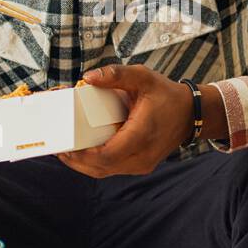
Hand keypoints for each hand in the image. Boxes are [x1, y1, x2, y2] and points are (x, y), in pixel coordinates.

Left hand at [56, 64, 193, 177]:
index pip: (106, 155)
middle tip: (57, 147)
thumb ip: (115, 74)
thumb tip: (87, 78)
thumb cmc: (166, 95)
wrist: (190, 114)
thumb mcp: (143, 77)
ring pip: (104, 172)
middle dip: (75, 160)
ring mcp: (142, 164)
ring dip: (82, 164)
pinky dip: (94, 163)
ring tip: (65, 150)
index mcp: (142, 135)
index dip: (82, 154)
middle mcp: (142, 156)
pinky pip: (112, 169)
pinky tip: (81, 152)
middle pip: (100, 168)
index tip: (64, 145)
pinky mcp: (140, 166)